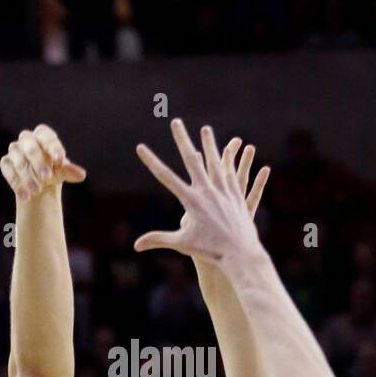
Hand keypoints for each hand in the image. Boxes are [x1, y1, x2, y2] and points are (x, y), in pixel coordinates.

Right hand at [0, 123, 85, 201]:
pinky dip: (17, 184)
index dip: (52, 146)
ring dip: (28, 177)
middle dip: (38, 163)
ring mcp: (15, 151)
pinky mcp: (6, 163)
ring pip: (19, 161)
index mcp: (42, 136)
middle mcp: (27, 140)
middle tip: (47, 177)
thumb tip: (81, 175)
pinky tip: (26, 196)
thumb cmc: (53, 170)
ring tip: (37, 191)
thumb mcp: (62, 170)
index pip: (46, 136)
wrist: (39, 183)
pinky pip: (9, 171)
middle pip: (30, 147)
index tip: (60, 160)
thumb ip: (69, 171)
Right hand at [134, 119, 268, 264]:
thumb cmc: (209, 251)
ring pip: (215, 162)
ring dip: (209, 144)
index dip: (151, 161)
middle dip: (182, 139)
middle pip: (192, 160)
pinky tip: (231, 149)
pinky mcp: (236, 195)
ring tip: (205, 129)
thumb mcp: (182, 243)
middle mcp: (207, 191)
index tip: (140, 147)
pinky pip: (233, 173)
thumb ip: (159, 239)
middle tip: (176, 122)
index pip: (165, 177)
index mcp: (191, 201)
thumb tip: (136, 245)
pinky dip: (230, 160)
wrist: (240, 254)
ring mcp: (224, 191)